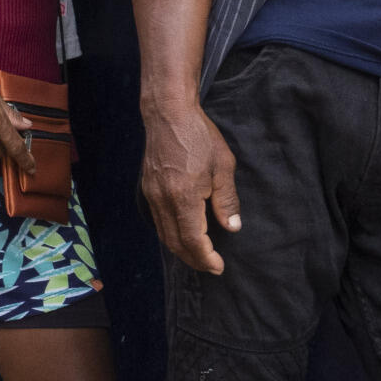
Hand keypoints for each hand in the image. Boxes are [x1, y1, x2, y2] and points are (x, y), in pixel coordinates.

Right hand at [139, 97, 239, 274]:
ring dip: (181, 250)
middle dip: (194, 260)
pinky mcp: (148, 189)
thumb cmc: (199, 135)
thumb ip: (227, 200)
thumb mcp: (223, 166)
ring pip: (164, 234)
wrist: (168, 113)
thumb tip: (232, 227)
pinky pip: (158, 221)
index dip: (206, 258)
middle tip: (211, 266)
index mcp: (184, 196)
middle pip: (175, 243)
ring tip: (199, 255)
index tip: (219, 266)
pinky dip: (170, 235)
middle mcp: (164, 200)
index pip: (193, 240)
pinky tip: (182, 234)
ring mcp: (152, 195)